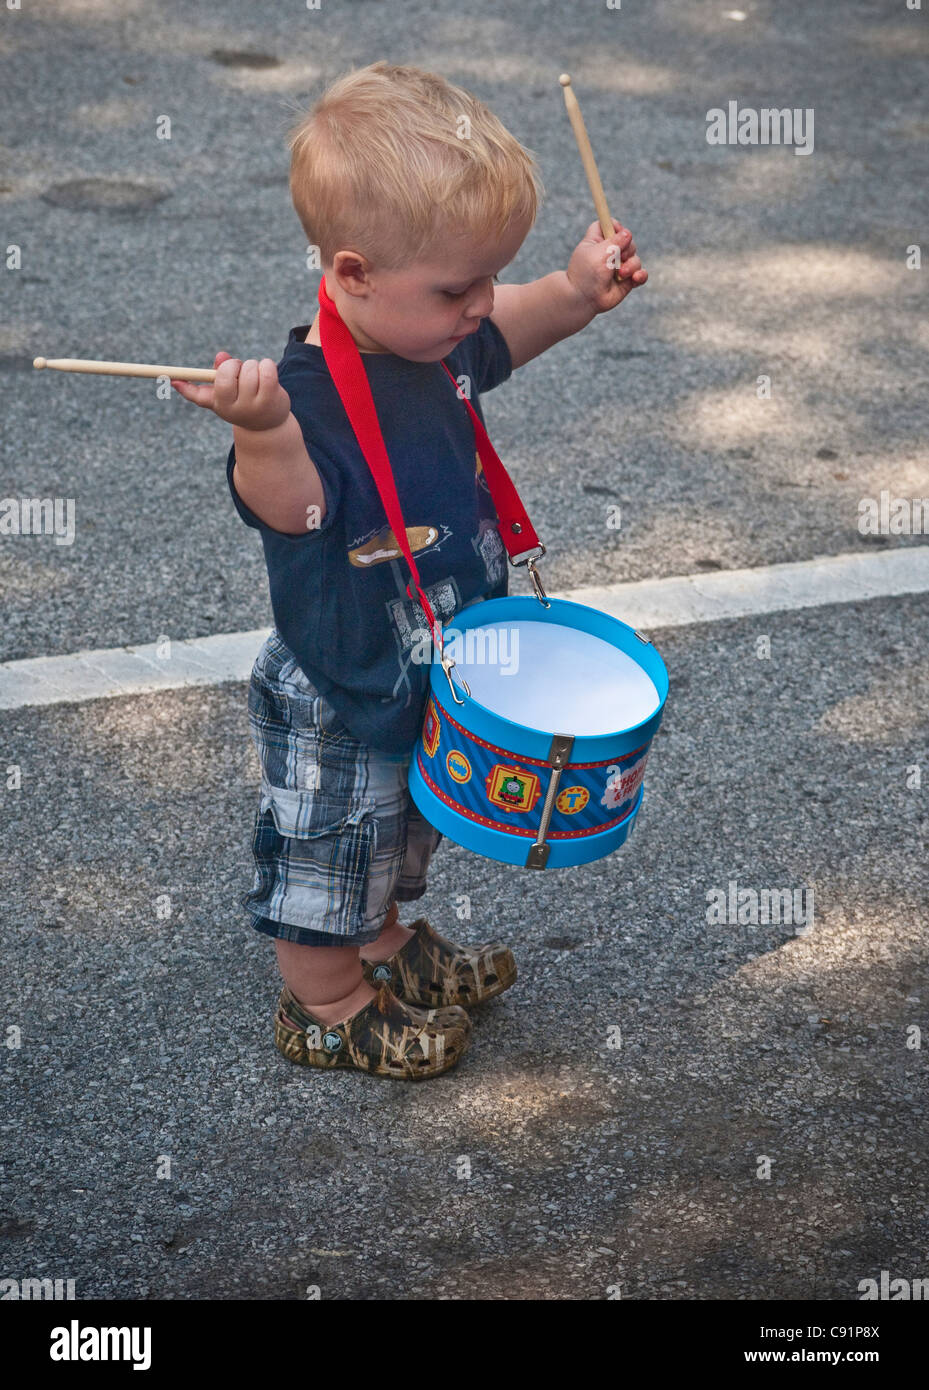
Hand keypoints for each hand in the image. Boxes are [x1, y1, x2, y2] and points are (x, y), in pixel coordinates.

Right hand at [171, 353, 291, 430]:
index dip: (184, 387)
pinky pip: (266, 369)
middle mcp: (233, 407)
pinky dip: (267, 365)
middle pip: (227, 372)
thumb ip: (219, 375)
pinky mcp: (272, 398)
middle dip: (234, 365)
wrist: (268, 425)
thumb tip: (220, 357)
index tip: (172, 378)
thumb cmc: (242, 403)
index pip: (198, 395)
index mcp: (218, 404)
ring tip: (256, 377)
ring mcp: (253, 404)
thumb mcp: (227, 393)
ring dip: (253, 365)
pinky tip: (268, 374)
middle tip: (240, 371)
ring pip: (249, 367)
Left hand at [566, 217, 647, 312]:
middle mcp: (610, 252)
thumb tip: (628, 233)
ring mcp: (619, 266)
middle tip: (618, 257)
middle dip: (627, 248)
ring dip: (631, 266)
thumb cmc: (586, 274)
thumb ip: (615, 241)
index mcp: (598, 241)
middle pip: (628, 240)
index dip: (614, 226)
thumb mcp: (599, 252)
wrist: (583, 299)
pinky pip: (641, 274)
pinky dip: (641, 275)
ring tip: (620, 274)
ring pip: (636, 258)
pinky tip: (635, 278)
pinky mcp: (627, 280)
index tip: (615, 231)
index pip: (609, 224)